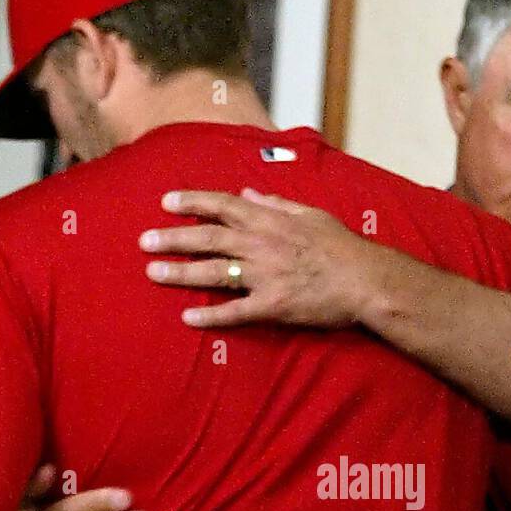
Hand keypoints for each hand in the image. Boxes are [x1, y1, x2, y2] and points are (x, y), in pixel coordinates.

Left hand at [139, 187, 375, 328]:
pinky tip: (188, 318)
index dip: (192, 203)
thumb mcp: (310, 214)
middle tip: (145, 241)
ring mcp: (264, 276)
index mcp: (269, 221)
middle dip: (173, 238)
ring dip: (180, 273)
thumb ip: (275, 203)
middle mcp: (260, 245)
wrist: (365, 279)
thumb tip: (247, 193)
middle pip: (208, 239)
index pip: (222, 206)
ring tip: (153, 273)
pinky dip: (211, 316)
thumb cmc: (342, 246)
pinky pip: (235, 311)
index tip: (166, 203)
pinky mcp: (272, 306)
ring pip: (213, 273)